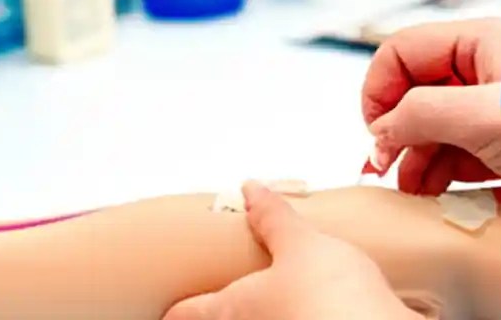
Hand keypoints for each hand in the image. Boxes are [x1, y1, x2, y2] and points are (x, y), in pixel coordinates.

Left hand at [163, 183, 420, 319]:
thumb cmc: (332, 300)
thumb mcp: (300, 244)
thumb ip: (273, 218)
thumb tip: (251, 192)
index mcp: (236, 308)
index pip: (191, 312)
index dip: (178, 308)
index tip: (168, 308)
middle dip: (229, 307)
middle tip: (228, 293)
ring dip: (275, 310)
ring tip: (283, 295)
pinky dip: (308, 314)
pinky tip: (325, 308)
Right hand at [362, 18, 500, 192]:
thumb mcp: (482, 117)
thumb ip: (421, 114)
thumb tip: (382, 129)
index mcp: (479, 43)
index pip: (404, 51)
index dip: (381, 89)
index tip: (375, 131)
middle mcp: (485, 70)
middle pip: (415, 91)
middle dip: (394, 129)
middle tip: (383, 164)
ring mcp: (494, 108)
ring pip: (433, 126)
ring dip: (411, 156)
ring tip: (405, 186)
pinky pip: (457, 152)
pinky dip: (437, 171)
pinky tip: (428, 191)